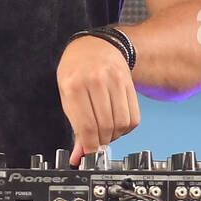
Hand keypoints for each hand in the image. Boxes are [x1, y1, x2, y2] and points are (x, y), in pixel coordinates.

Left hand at [56, 34, 140, 164]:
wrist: (95, 45)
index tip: (89, 155)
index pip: (86, 126)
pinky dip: (126, 128)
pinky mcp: (129, 82)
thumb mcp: (67, 95)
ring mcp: (114, 80)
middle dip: (101, 142)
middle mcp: (95, 81)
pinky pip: (133, 116)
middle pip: (106, 127)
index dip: (89, 146)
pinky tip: (117, 123)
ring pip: (121, 123)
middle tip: (97, 143)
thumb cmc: (76, 70)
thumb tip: (79, 156)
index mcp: (74, 85)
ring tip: (106, 132)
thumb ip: (75, 126)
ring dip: (114, 136)